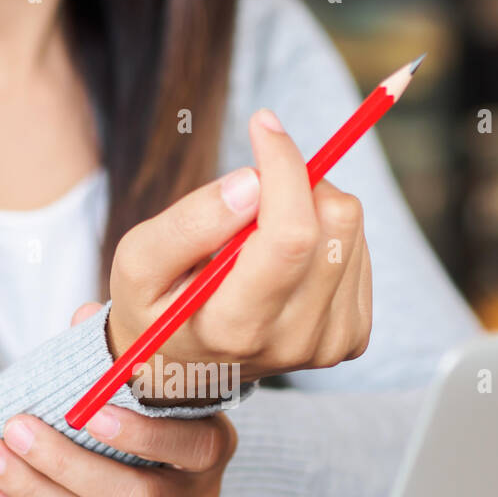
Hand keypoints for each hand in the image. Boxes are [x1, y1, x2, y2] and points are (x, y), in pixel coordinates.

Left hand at [0, 348, 235, 496]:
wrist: (154, 464)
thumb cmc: (145, 403)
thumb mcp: (144, 374)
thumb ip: (119, 350)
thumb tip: (84, 319)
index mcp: (213, 445)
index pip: (192, 448)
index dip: (143, 435)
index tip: (90, 411)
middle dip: (68, 464)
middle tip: (16, 428)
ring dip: (36, 492)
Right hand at [108, 108, 371, 385]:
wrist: (183, 369)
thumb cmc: (155, 306)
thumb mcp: (138, 263)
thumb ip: (187, 223)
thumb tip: (252, 182)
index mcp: (236, 329)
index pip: (291, 236)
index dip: (284, 166)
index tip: (263, 127)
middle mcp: (294, 342)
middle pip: (335, 223)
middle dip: (297, 179)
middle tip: (256, 186)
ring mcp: (330, 344)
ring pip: (350, 228)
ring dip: (309, 206)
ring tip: (262, 231)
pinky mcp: (353, 336)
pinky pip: (359, 251)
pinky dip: (324, 234)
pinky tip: (287, 257)